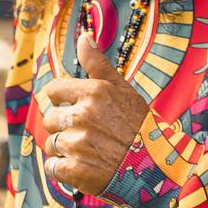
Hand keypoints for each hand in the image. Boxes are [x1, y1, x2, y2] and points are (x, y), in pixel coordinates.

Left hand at [38, 30, 150, 197]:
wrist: (157, 168)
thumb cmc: (140, 127)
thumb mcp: (122, 89)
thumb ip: (98, 64)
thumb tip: (83, 36)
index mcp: (93, 93)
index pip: (53, 90)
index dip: (63, 100)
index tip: (77, 109)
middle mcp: (83, 116)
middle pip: (50, 118)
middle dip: (64, 126)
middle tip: (88, 134)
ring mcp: (78, 144)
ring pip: (51, 144)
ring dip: (64, 149)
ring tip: (89, 152)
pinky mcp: (76, 170)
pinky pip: (53, 167)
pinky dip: (63, 170)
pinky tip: (83, 167)